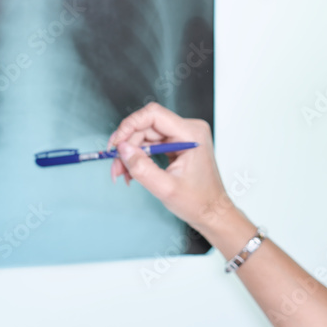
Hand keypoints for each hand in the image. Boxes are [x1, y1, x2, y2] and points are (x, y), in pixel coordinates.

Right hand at [107, 102, 235, 231]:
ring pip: (146, 136)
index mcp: (191, 134)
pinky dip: (140, 157)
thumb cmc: (198, 202)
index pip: (154, 115)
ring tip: (122, 173)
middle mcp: (189, 130)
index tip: (115, 144)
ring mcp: (183, 136)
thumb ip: (141, 167)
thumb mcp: (165, 188)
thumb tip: (122, 149)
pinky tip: (133, 172)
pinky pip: (152, 143)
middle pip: (147, 126)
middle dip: (127, 146)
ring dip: (131, 153)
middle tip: (115, 166)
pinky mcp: (178, 144)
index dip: (130, 125)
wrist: (212, 212)